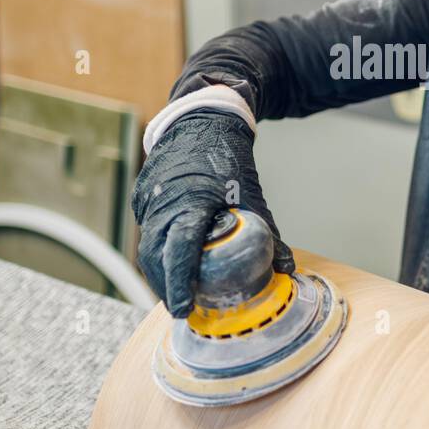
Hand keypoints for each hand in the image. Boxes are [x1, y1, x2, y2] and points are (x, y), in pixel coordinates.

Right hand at [131, 108, 293, 316]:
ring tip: (177, 293)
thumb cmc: (228, 156)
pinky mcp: (141, 197)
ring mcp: (147, 200)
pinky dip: (156, 253)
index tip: (184, 308)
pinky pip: (145, 232)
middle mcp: (162, 203)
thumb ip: (268, 233)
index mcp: (191, 201)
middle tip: (182, 310)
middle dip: (166, 287)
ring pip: (146, 248)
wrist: (201, 118)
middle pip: (155, 258)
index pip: (180, 250)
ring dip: (159, 274)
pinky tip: (170, 265)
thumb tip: (287, 268)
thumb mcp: (251, 194)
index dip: (180, 282)